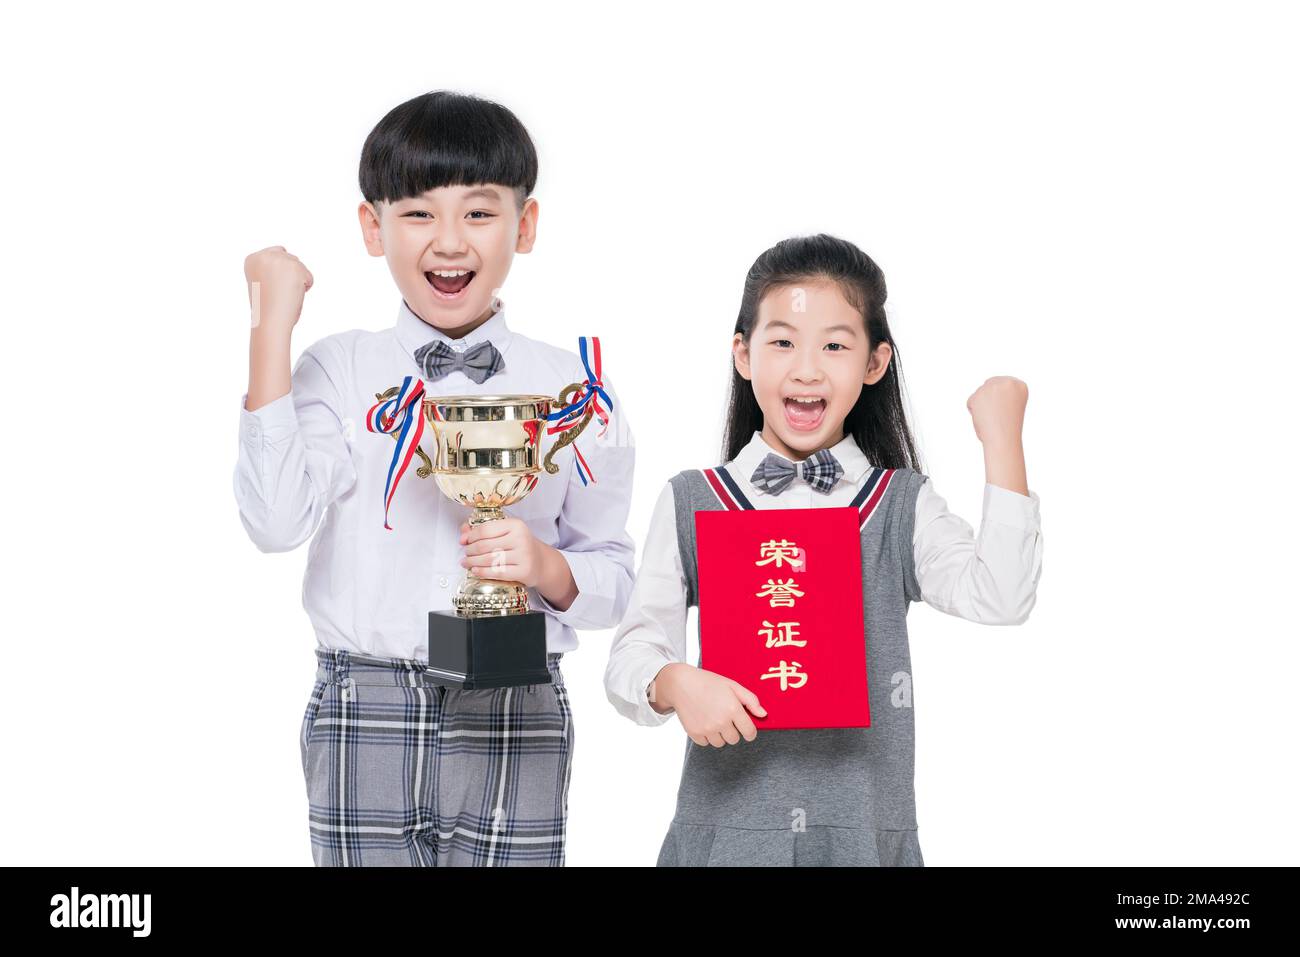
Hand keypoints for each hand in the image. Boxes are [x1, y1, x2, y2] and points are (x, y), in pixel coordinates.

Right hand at [244, 245, 312, 334]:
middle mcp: (264, 256)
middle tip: (280, 292)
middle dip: (290, 275)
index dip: (281, 271)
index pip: (277, 253)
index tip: (274, 286)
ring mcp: (279, 260)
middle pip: (290, 258)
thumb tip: (283, 259)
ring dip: (297, 282)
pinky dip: (305, 288)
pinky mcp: (294, 267)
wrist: (268, 320)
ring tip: (284, 295)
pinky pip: (309, 277)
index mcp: (252, 259)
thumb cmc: (266, 307)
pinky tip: (292, 296)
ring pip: (300, 267)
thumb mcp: (262, 281)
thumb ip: (271, 268)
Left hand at [459, 517, 546, 586]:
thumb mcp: (505, 533)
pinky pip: (497, 573)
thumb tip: (463, 532)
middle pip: (485, 545)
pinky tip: (475, 571)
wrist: (540, 562)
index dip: (471, 536)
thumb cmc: (519, 546)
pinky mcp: (524, 571)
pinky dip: (482, 572)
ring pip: (489, 560)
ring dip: (473, 562)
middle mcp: (521, 538)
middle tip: (466, 554)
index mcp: (516, 525)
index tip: (464, 541)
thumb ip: (483, 530)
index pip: (485, 529)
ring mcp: (523, 556)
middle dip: (470, 551)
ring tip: (466, 563)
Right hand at [652, 663, 766, 746]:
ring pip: (721, 743)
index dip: (750, 732)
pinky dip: (706, 736)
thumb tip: (763, 715)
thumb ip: (750, 700)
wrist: (680, 684)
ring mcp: (707, 729)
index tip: (746, 728)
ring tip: (713, 718)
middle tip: (725, 717)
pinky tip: (703, 721)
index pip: (750, 732)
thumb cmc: (708, 683)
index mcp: (733, 709)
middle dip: (733, 730)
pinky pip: (706, 743)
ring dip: (719, 734)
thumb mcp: (732, 685)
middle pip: (735, 739)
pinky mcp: (694, 733)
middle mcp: (720, 721)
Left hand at [966, 375, 1027, 448]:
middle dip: (989, 399)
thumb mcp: (1012, 406)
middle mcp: (1008, 382)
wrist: (1004, 439)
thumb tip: (989, 387)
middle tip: (995, 415)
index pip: (1002, 385)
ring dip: (982, 406)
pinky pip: (970, 402)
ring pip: (980, 393)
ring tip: (991, 419)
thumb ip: (1003, 395)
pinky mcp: (978, 394)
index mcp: (1020, 386)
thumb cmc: (1008, 429)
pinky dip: (974, 412)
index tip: (1006, 411)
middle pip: (990, 384)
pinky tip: (983, 419)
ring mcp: (993, 387)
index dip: (1001, 400)